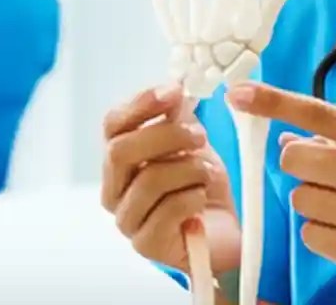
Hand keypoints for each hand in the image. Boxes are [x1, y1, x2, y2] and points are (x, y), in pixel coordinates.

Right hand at [101, 83, 241, 275]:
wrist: (223, 232)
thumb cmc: (201, 187)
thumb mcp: (192, 144)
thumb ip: (178, 119)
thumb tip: (174, 90)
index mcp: (119, 160)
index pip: (112, 125)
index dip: (141, 104)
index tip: (174, 92)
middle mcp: (114, 189)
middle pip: (120, 151)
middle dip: (166, 136)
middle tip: (199, 136)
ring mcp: (126, 219)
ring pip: (149, 180)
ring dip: (189, 170)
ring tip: (209, 174)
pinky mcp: (145, 244)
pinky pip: (169, 210)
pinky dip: (193, 197)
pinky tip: (202, 199)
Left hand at [226, 81, 335, 299]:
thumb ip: (334, 142)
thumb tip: (284, 138)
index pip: (316, 113)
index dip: (273, 101)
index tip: (237, 93)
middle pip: (293, 159)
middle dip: (300, 168)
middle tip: (329, 179)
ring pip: (298, 198)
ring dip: (313, 203)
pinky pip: (307, 233)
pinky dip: (320, 233)